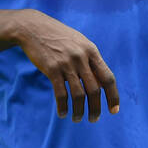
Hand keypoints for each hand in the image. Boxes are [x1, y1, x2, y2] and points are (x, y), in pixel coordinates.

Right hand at [0, 9, 118, 121]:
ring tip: (77, 119)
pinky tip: (63, 113)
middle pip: (95, 90)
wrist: (33, 28)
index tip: (114, 110)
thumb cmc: (58, 37)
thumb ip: (91, 61)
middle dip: (96, 108)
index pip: (108, 78)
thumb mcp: (79, 43)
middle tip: (94, 119)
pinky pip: (60, 93)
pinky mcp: (52, 69)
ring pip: (78, 94)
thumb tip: (101, 84)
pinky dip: (63, 107)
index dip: (113, 96)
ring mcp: (66, 63)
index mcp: (91, 51)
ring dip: (79, 111)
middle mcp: (81, 57)